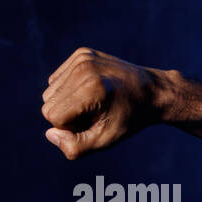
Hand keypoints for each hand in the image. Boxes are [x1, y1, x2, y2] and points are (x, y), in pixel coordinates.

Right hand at [41, 48, 164, 158]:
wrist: (153, 92)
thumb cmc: (129, 119)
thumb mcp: (106, 140)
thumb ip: (76, 147)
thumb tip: (50, 134)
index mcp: (91, 89)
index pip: (52, 116)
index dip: (70, 127)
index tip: (93, 124)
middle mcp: (84, 69)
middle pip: (48, 102)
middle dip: (68, 115)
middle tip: (96, 114)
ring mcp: (82, 58)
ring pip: (50, 91)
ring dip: (68, 102)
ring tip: (95, 103)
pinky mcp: (82, 53)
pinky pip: (57, 79)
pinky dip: (70, 89)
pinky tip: (92, 91)